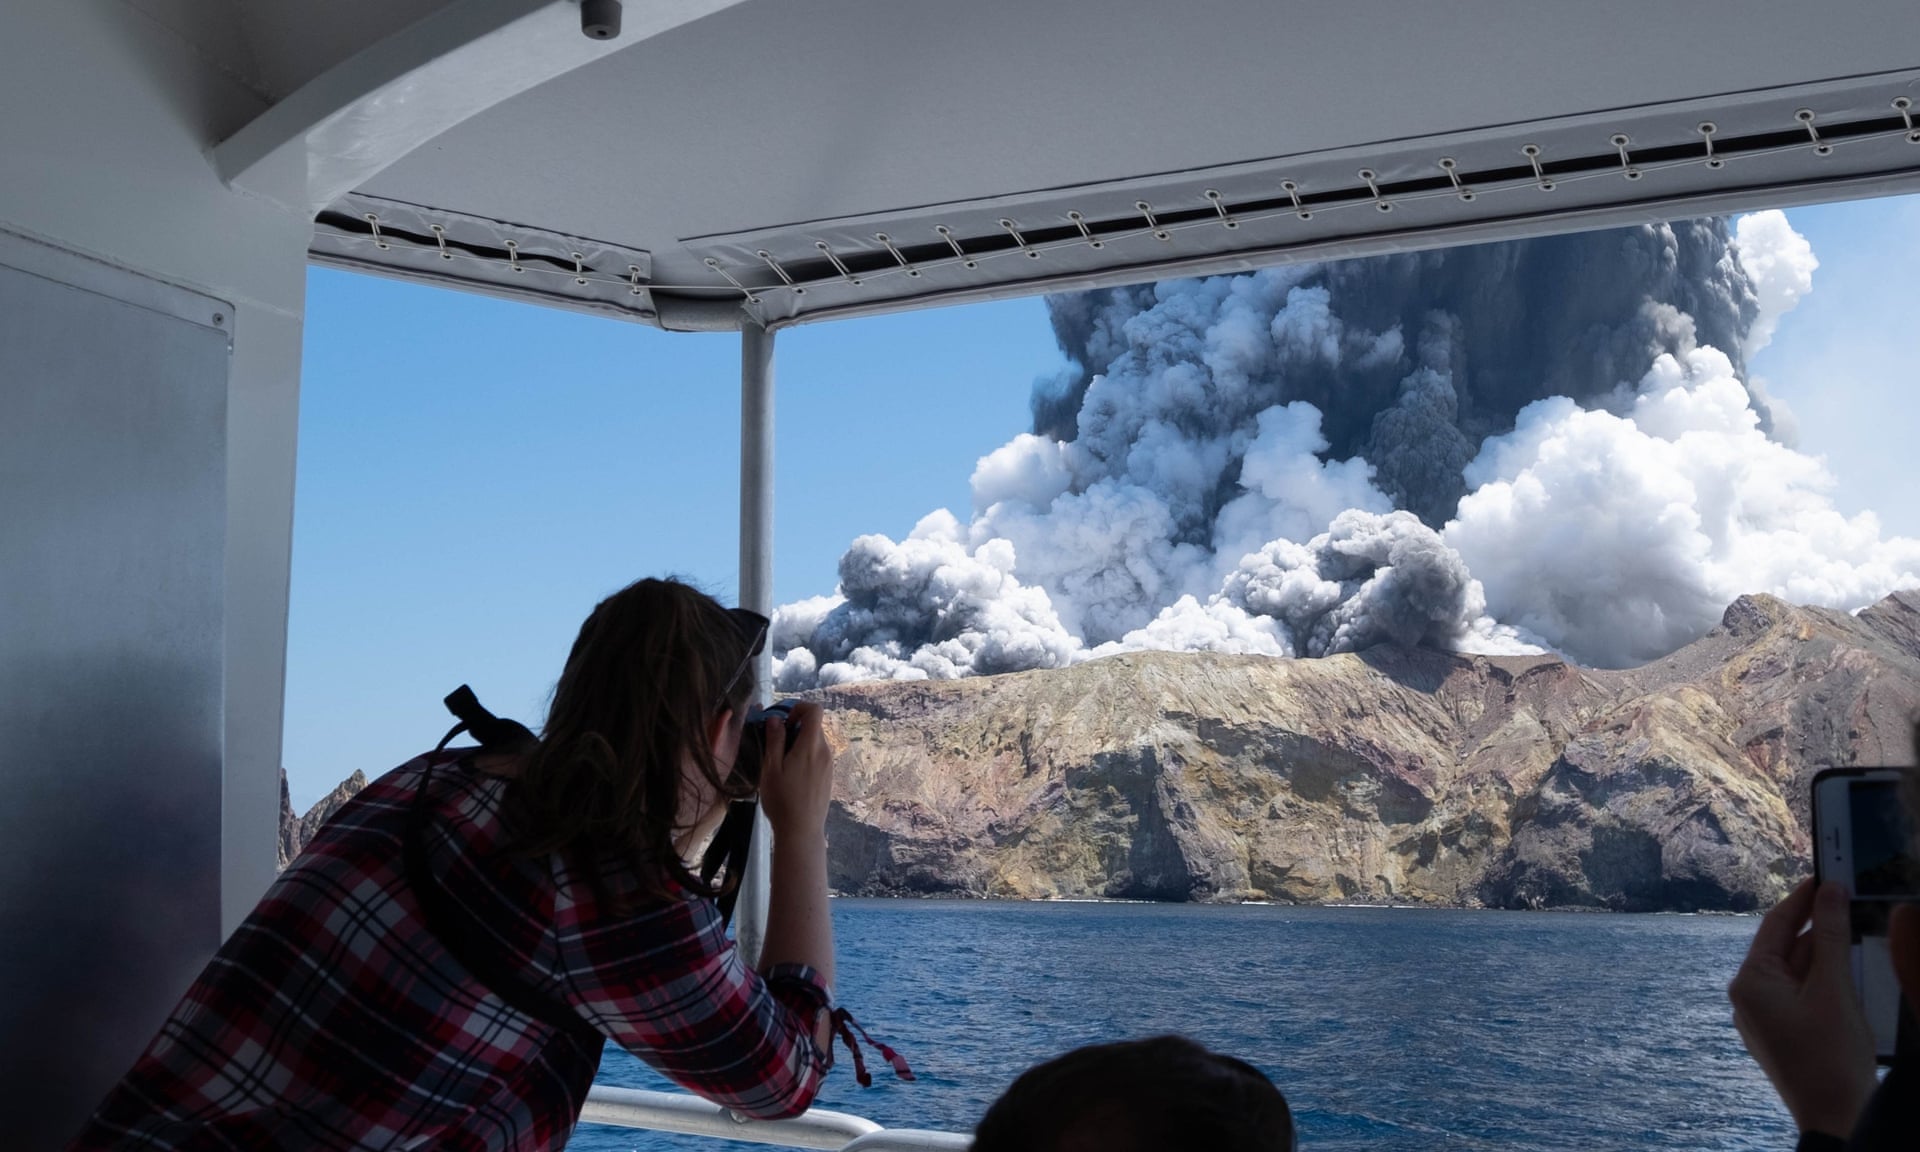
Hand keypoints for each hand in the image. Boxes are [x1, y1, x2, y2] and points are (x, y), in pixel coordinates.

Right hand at [755, 701, 832, 840]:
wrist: (802, 831)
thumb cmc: (782, 800)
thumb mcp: (771, 768)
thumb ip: (775, 740)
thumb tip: (776, 719)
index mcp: (811, 745)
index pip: (815, 710)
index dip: (798, 708)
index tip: (783, 722)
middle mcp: (825, 751)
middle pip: (814, 726)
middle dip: (794, 728)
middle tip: (775, 745)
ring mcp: (829, 764)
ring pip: (815, 742)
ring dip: (799, 743)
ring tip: (781, 764)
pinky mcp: (828, 776)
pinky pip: (818, 756)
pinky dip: (805, 756)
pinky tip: (792, 776)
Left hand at [1727, 879, 1876, 1137]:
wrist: (1836, 1117)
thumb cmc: (1832, 1056)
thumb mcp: (1835, 988)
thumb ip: (1831, 936)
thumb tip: (1830, 891)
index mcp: (1750, 981)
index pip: (1775, 924)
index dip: (1802, 897)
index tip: (1825, 874)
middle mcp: (1748, 997)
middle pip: (1785, 947)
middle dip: (1818, 925)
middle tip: (1848, 898)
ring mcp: (1763, 1018)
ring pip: (1796, 971)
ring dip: (1824, 953)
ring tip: (1855, 929)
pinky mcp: (1781, 1033)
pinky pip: (1800, 994)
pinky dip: (1823, 979)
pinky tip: (1849, 971)